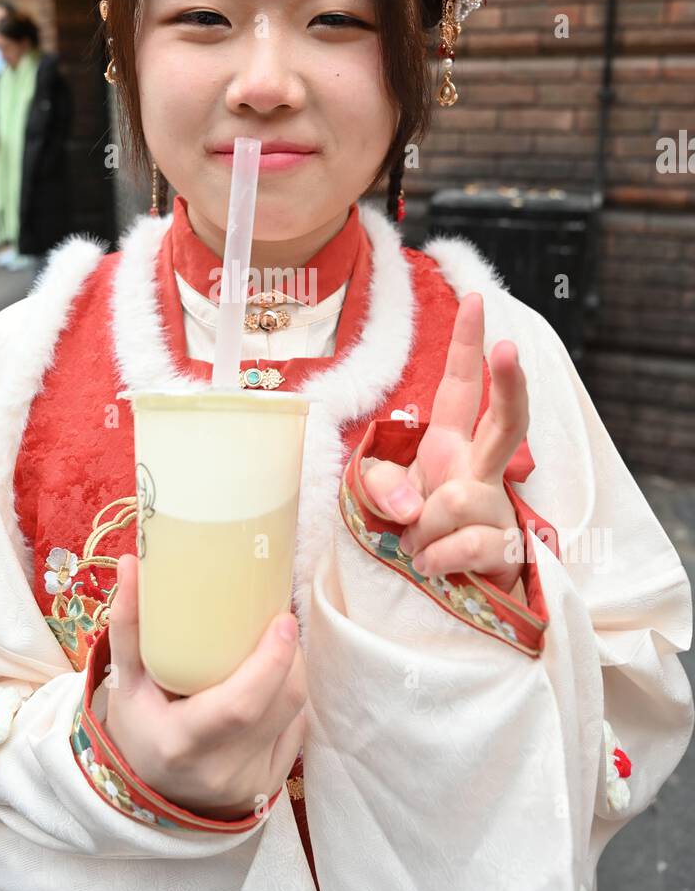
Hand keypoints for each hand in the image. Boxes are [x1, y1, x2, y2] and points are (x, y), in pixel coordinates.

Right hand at [103, 553, 305, 819]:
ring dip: (293, 674)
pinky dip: (287, 702)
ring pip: (295, 714)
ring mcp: (251, 783)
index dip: (271, 662)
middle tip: (278, 622)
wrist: (148, 793)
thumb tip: (131, 563)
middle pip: (280, 702)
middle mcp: (221, 769)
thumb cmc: (137, 729)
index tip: (283, 620)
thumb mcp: (126, 683)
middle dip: (290, 656)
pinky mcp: (270, 787)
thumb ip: (129, 625)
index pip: (241, 705)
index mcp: (183, 743)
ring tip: (277, 645)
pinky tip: (271, 685)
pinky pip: (295, 732)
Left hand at [362, 292, 528, 592]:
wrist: (447, 591)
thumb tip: (415, 506)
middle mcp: (480, 469)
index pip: (461, 388)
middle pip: (508, 421)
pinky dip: (436, 560)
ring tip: (416, 548)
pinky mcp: (506, 548)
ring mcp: (498, 508)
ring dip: (423, 531)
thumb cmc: (418, 532)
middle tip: (508, 346)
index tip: (477, 300)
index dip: (467, 345)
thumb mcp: (381, 499)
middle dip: (510, 383)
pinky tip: (431, 567)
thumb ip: (381, 485)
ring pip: (459, 500)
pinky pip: (463, 546)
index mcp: (451, 445)